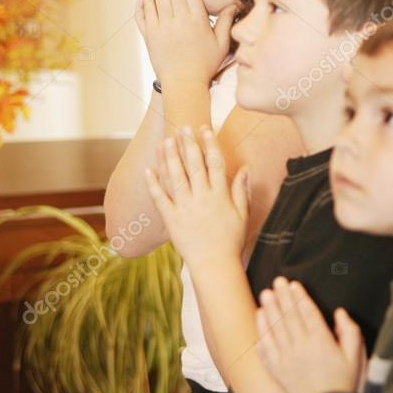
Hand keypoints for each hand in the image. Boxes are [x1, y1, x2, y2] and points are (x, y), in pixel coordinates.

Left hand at [135, 0, 237, 86]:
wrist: (184, 84)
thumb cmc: (205, 65)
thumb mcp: (221, 44)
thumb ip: (226, 22)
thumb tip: (234, 5)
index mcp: (197, 20)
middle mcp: (178, 20)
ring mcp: (162, 28)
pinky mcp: (150, 36)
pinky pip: (144, 14)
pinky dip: (144, 1)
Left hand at [144, 125, 248, 270]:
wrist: (215, 266)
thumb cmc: (231, 241)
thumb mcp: (242, 215)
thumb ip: (240, 190)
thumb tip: (245, 168)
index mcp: (220, 195)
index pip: (215, 162)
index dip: (209, 143)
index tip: (204, 128)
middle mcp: (202, 198)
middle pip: (193, 165)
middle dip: (188, 143)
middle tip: (182, 126)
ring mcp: (185, 208)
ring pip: (175, 177)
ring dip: (169, 157)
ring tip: (166, 140)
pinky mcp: (171, 219)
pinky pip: (160, 199)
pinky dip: (153, 184)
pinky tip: (148, 170)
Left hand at [256, 278, 362, 392]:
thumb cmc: (343, 382)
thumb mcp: (355, 356)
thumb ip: (350, 331)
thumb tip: (340, 311)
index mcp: (322, 342)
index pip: (308, 313)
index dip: (300, 297)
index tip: (293, 283)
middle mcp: (302, 348)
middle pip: (290, 317)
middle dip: (283, 297)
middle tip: (277, 281)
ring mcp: (286, 359)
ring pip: (275, 328)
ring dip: (270, 309)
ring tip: (266, 293)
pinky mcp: (276, 370)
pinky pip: (266, 346)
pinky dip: (261, 330)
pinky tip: (259, 317)